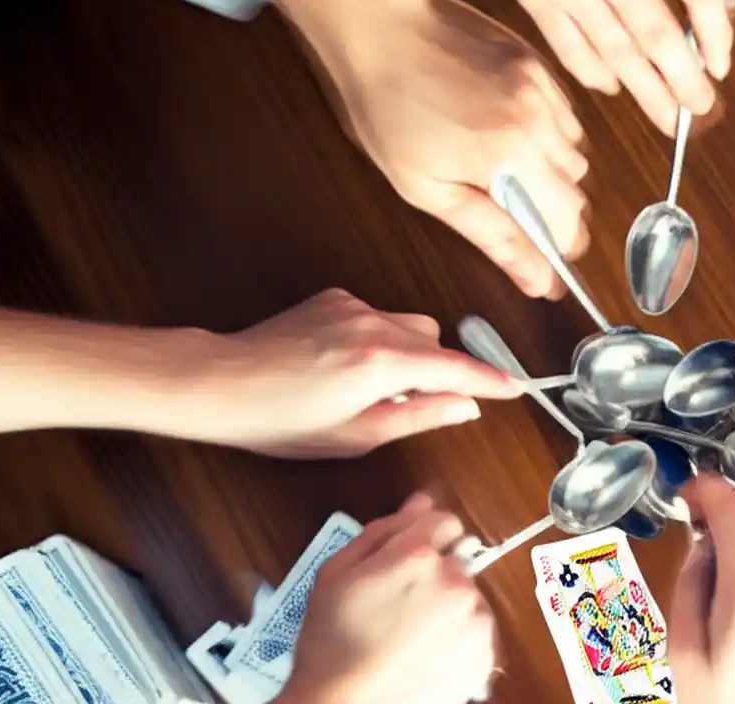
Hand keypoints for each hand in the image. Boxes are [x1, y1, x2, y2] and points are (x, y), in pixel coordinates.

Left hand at [191, 288, 520, 457]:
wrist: (221, 383)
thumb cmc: (278, 419)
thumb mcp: (356, 435)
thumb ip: (419, 416)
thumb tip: (465, 407)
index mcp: (380, 363)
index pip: (455, 368)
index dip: (490, 381)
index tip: (514, 388)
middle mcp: (371, 324)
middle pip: (435, 341)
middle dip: (436, 371)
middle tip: (410, 404)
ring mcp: (352, 306)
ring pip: (409, 325)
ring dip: (408, 355)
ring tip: (370, 388)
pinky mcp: (334, 298)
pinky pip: (378, 317)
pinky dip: (378, 340)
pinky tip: (344, 365)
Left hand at [269, 0, 587, 298]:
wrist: (379, 27)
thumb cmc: (388, 106)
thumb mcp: (428, 188)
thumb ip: (493, 236)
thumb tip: (537, 280)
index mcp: (510, 156)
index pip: (569, 224)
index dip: (558, 247)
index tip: (544, 257)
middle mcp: (537, 121)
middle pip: (576, 192)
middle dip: (550, 211)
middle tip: (506, 206)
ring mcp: (542, 89)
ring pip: (575, 155)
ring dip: (549, 172)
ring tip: (501, 164)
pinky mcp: (539, 65)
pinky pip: (565, 117)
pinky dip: (547, 135)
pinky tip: (506, 130)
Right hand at [278, 494, 495, 703]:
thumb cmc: (331, 641)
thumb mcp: (336, 572)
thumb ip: (384, 530)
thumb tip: (420, 502)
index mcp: (418, 555)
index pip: (443, 521)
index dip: (422, 538)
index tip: (406, 561)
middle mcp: (455, 583)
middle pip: (456, 560)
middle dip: (433, 574)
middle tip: (398, 605)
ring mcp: (473, 622)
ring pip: (468, 596)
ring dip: (447, 607)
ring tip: (409, 635)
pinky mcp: (482, 655)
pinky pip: (476, 632)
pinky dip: (457, 639)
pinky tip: (423, 653)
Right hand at [510, 0, 731, 134]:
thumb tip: (709, 11)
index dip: (715, 31)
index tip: (721, 63)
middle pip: (655, 32)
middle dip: (681, 78)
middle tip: (699, 107)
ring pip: (613, 49)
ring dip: (644, 88)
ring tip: (666, 115)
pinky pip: (566, 45)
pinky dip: (591, 72)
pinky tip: (612, 87)